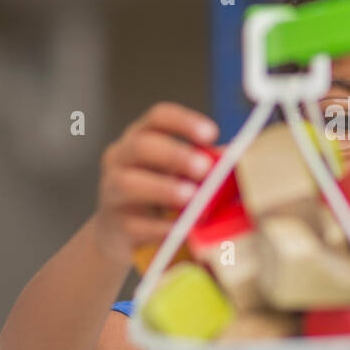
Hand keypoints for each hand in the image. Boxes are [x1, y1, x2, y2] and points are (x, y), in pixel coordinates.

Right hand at [92, 103, 219, 264]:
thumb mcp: (177, 171)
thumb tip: (238, 157)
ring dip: (164, 189)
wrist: (119, 232)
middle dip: (175, 155)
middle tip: (204, 168)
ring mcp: (111, 192)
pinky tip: (181, 229)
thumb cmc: (156, 193)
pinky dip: (160, 227)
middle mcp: (120, 159)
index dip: (184, 122)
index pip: (158, 117)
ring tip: (192, 197)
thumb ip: (204, 162)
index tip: (211, 133)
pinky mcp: (114, 225)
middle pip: (141, 146)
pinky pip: (135, 225)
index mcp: (140, 137)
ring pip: (128, 183)